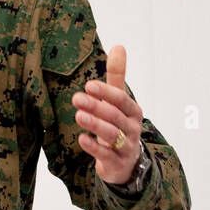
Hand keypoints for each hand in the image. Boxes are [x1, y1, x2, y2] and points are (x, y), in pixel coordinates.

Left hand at [72, 44, 142, 184]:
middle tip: (76, 98)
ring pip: (112, 135)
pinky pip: (106, 155)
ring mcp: (125, 147)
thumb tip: (118, 46)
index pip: (122, 100)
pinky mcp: (116, 163)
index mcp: (133, 112)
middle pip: (115, 116)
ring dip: (95, 124)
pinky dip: (94, 147)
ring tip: (78, 116)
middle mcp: (132, 129)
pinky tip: (81, 139)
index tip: (88, 85)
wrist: (126, 162)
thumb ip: (117, 76)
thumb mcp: (119, 101)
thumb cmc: (120, 125)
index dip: (106, 92)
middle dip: (97, 106)